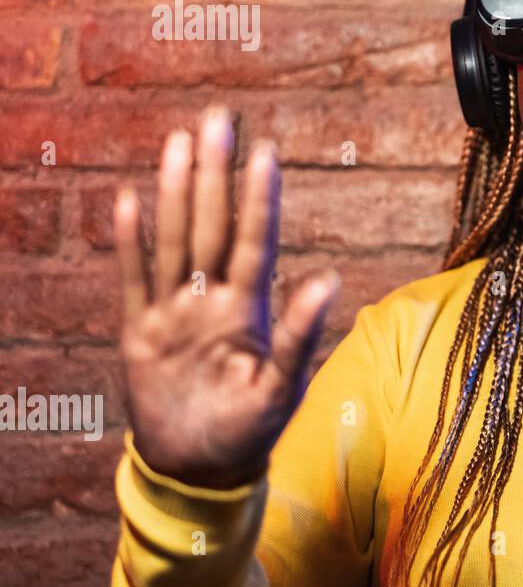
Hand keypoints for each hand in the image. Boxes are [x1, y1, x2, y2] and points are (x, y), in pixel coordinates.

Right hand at [114, 107, 339, 488]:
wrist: (199, 468)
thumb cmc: (249, 429)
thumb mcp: (282, 388)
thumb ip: (300, 334)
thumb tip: (328, 279)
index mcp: (250, 309)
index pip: (256, 241)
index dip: (260, 198)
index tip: (266, 152)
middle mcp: (212, 298)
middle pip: (213, 224)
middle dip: (216, 172)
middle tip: (219, 118)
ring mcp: (174, 311)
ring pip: (175, 239)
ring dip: (177, 192)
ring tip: (180, 141)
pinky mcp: (139, 332)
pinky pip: (133, 278)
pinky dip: (129, 241)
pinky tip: (129, 199)